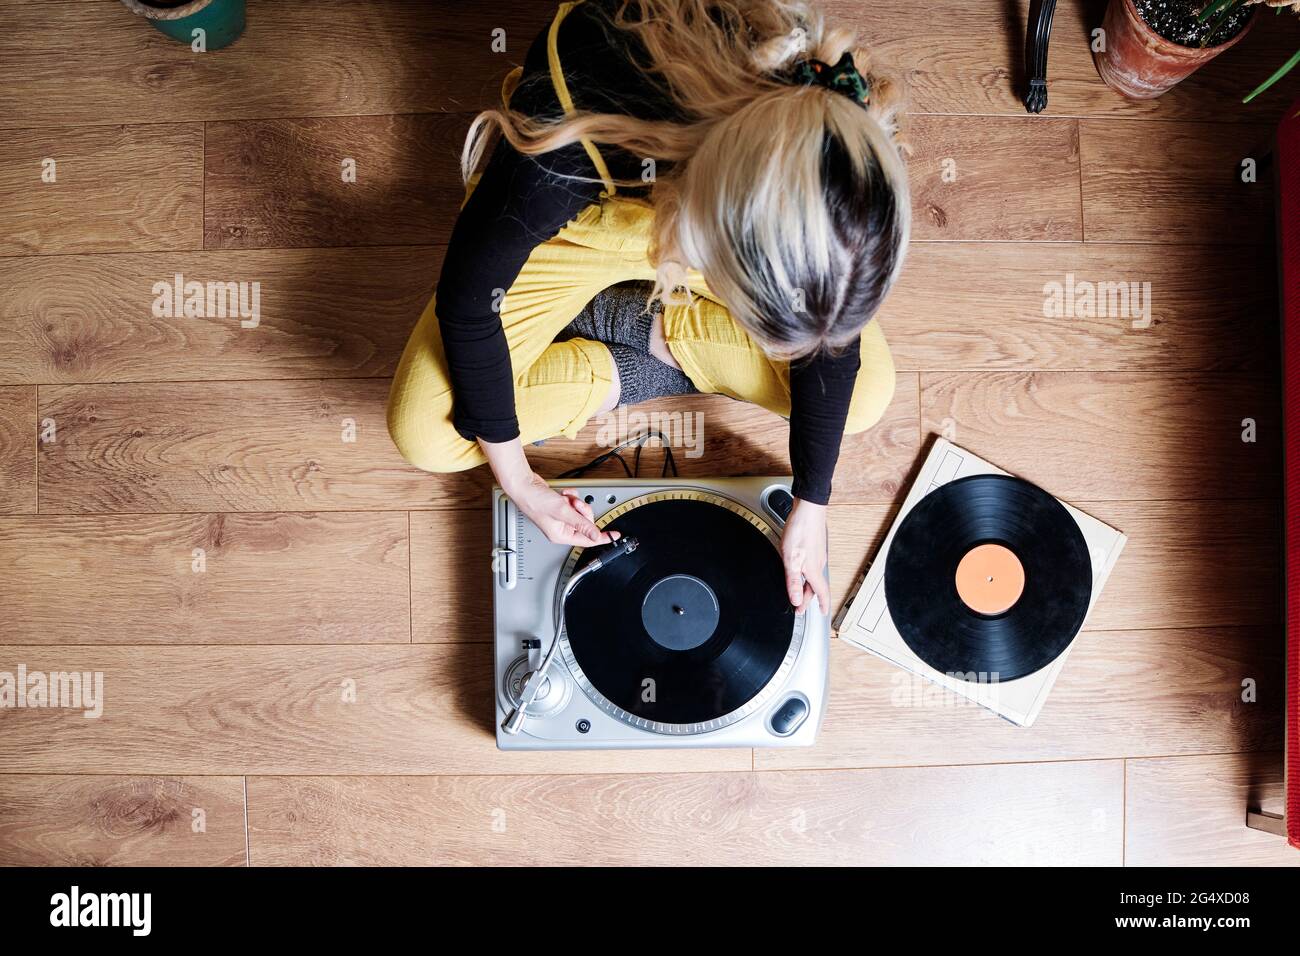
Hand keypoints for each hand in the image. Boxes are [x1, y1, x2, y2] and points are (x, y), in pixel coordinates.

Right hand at [507, 471, 617, 547]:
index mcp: (561, 535)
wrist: (524, 485)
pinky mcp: (560, 507)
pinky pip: (574, 502)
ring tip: (564, 499)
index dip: (602, 537)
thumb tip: (596, 536)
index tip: (615, 535)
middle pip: (586, 522)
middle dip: (582, 510)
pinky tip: (561, 495)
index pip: (587, 540)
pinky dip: (570, 496)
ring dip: (575, 501)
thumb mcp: (563, 512)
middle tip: (574, 504)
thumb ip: (582, 524)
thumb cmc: (535, 500)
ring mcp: (561, 517)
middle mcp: (561, 528)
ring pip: (581, 511)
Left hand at [781, 498, 828, 614]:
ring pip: (813, 576)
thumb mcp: (791, 559)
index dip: (822, 605)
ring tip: (798, 591)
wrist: (808, 508)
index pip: (820, 592)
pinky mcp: (814, 546)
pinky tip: (800, 569)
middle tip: (800, 606)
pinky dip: (807, 574)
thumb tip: (795, 599)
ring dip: (807, 586)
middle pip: (815, 586)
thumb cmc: (800, 530)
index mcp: (813, 569)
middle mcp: (818, 563)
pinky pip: (812, 566)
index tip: (822, 613)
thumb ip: (793, 581)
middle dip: (808, 598)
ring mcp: (817, 554)